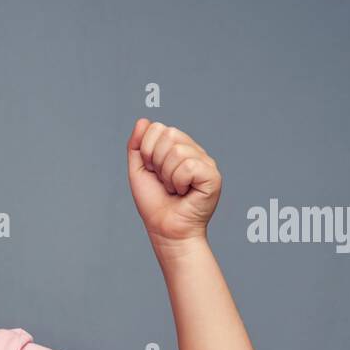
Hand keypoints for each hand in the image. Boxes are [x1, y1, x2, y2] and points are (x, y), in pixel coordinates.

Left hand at [126, 118, 220, 256]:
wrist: (164, 229)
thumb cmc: (154, 203)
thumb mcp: (139, 170)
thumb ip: (137, 145)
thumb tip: (143, 120)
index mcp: (178, 147)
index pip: (157, 128)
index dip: (147, 151)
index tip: (152, 171)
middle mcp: (194, 151)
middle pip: (168, 135)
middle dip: (156, 162)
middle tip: (163, 181)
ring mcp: (205, 162)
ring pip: (177, 151)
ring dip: (167, 176)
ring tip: (173, 189)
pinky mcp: (212, 176)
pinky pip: (188, 166)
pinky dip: (178, 182)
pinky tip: (184, 192)